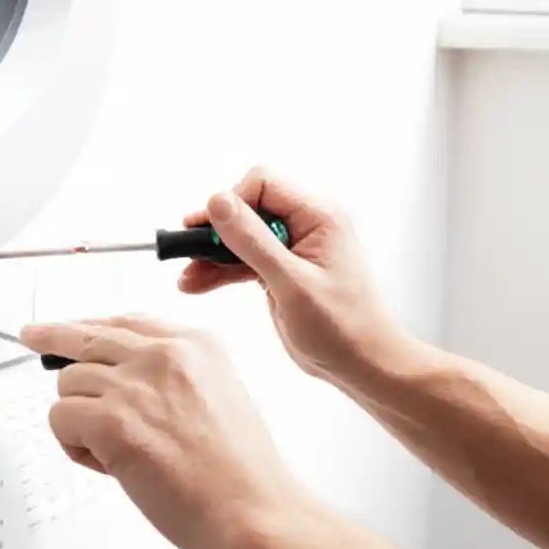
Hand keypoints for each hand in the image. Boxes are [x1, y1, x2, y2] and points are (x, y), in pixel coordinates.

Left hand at [20, 315, 306, 548]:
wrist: (255, 513)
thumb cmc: (241, 474)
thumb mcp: (220, 396)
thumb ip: (173, 378)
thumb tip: (120, 382)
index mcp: (195, 344)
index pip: (126, 322)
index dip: (91, 327)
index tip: (69, 327)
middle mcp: (163, 354)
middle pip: (86, 336)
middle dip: (52, 336)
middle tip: (32, 335)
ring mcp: (135, 385)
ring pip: (67, 383)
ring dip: (78, 417)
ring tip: (113, 452)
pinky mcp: (111, 422)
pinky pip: (60, 419)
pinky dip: (73, 446)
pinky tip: (106, 465)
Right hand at [180, 167, 407, 384]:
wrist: (362, 364)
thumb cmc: (342, 327)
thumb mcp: (292, 283)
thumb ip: (252, 241)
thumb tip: (217, 201)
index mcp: (318, 215)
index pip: (262, 184)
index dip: (231, 203)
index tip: (208, 234)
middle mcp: (306, 223)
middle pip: (247, 207)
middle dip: (215, 231)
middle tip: (187, 252)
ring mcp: (292, 247)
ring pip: (240, 235)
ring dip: (211, 253)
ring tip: (186, 276)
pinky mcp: (281, 269)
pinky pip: (244, 259)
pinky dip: (220, 270)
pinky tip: (197, 284)